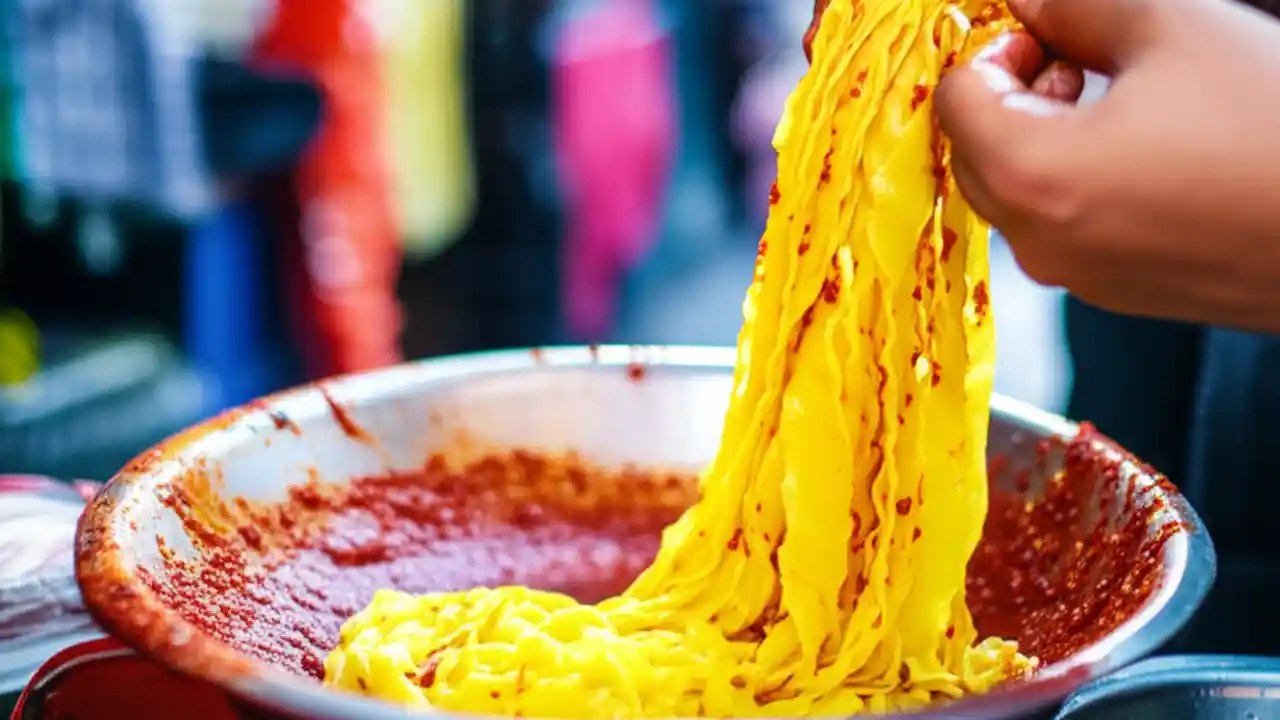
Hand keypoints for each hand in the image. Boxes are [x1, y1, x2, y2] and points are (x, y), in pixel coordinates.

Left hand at [936, 0, 1279, 331]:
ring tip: (1120, 97)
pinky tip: (1148, 148)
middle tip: (1075, 58)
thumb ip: (1075, 6)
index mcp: (1030, 177)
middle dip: (1011, 96)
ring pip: (1021, 194)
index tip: (1045, 30)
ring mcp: (1080, 278)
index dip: (993, 50)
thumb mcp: (1172, 29)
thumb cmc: (1275, 130)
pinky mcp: (1121, 292)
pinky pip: (1067, 228)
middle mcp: (1040, 243)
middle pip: (976, 154)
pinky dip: (1079, 181)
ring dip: (1045, 136)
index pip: (955, 102)